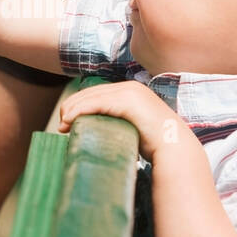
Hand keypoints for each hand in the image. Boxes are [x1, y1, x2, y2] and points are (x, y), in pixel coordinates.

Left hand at [58, 80, 177, 159]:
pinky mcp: (127, 100)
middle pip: (91, 92)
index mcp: (132, 91)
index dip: (79, 104)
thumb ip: (119, 124)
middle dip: (72, 106)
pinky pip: (96, 103)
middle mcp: (130, 87)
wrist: (174, 149)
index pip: (98, 93)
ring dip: (72, 110)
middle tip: (61, 124)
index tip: (66, 121)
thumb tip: (101, 134)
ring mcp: (129, 91)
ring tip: (62, 125)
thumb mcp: (134, 129)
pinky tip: (68, 121)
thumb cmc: (156, 145)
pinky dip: (79, 111)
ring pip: (90, 97)